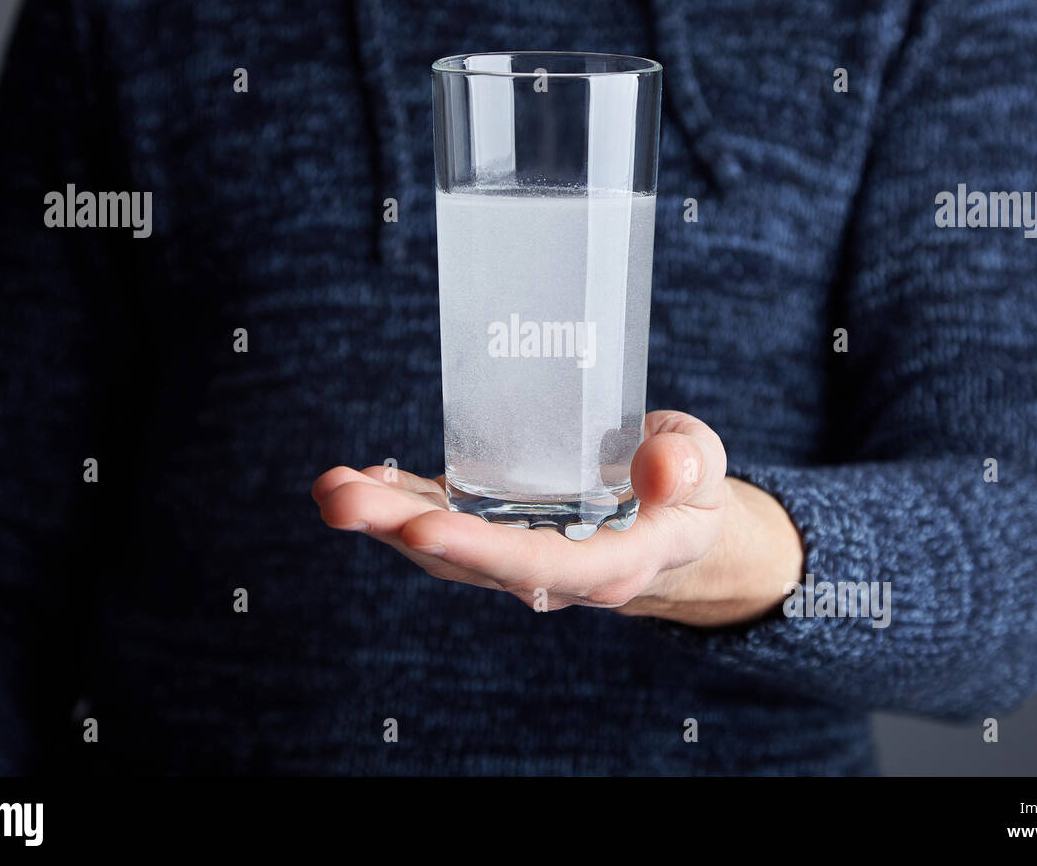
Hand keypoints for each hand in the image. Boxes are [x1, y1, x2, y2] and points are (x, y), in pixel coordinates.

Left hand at [310, 410, 803, 626]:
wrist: (669, 519)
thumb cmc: (689, 491)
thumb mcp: (705, 467)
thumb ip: (688, 465)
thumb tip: (658, 467)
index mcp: (610, 563)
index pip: (540, 567)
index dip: (479, 550)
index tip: (424, 529)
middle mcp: (550, 570)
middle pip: (468, 561)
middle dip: (401, 531)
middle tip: (340, 498)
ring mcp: (515, 550)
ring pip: (442, 545)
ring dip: (383, 519)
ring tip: (330, 487)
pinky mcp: (494, 525)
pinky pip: (440, 521)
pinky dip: (397, 501)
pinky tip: (358, 478)